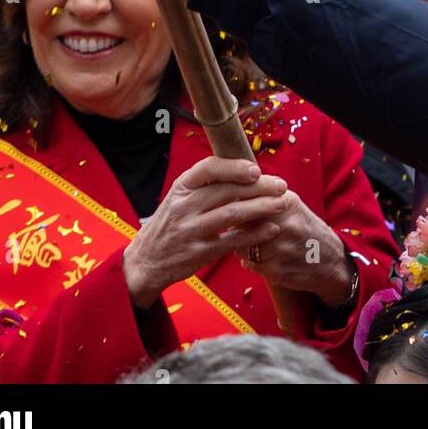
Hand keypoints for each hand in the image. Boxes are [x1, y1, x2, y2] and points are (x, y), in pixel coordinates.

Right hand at [122, 156, 288, 308]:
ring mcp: (191, 230)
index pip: (209, 168)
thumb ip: (206, 186)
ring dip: (261, 207)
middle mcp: (184, 206)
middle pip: (227, 191)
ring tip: (282, 203)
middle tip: (282, 185)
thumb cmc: (170, 225)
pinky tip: (271, 229)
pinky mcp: (199, 253)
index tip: (256, 169)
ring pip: (232, 214)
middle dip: (259, 187)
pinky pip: (232, 241)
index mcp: (181, 187)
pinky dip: (254, 234)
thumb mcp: (179, 199)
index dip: (234, 167)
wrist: (145, 262)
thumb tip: (244, 172)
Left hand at [240, 190, 354, 309]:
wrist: (332, 260)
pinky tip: (264, 258)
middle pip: (241, 225)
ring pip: (243, 247)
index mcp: (286, 201)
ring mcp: (283, 249)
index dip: (236, 206)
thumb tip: (230, 191)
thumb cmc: (303, 228)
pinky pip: (252, 265)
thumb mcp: (290, 203)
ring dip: (243, 248)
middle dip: (237, 228)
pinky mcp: (279, 271)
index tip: (232, 209)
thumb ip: (264, 194)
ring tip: (254, 245)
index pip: (247, 199)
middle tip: (239, 229)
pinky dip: (252, 263)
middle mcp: (285, 222)